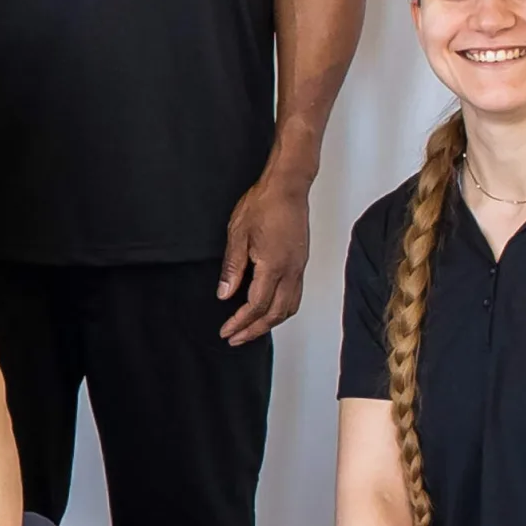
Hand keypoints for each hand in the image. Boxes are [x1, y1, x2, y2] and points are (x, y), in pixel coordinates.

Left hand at [217, 166, 312, 345]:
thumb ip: (232, 268)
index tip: (226, 331)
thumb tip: (225, 295)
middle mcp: (291, 271)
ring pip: (289, 307)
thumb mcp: (238, 235)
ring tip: (250, 329)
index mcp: (273, 266)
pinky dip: (281, 310)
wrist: (288, 187)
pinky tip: (268, 309)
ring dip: (269, 323)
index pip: (256, 306)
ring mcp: (299, 267)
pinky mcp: (301, 262)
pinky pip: (295, 295)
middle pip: (275, 314)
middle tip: (235, 338)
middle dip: (254, 330)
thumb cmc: (263, 205)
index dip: (239, 322)